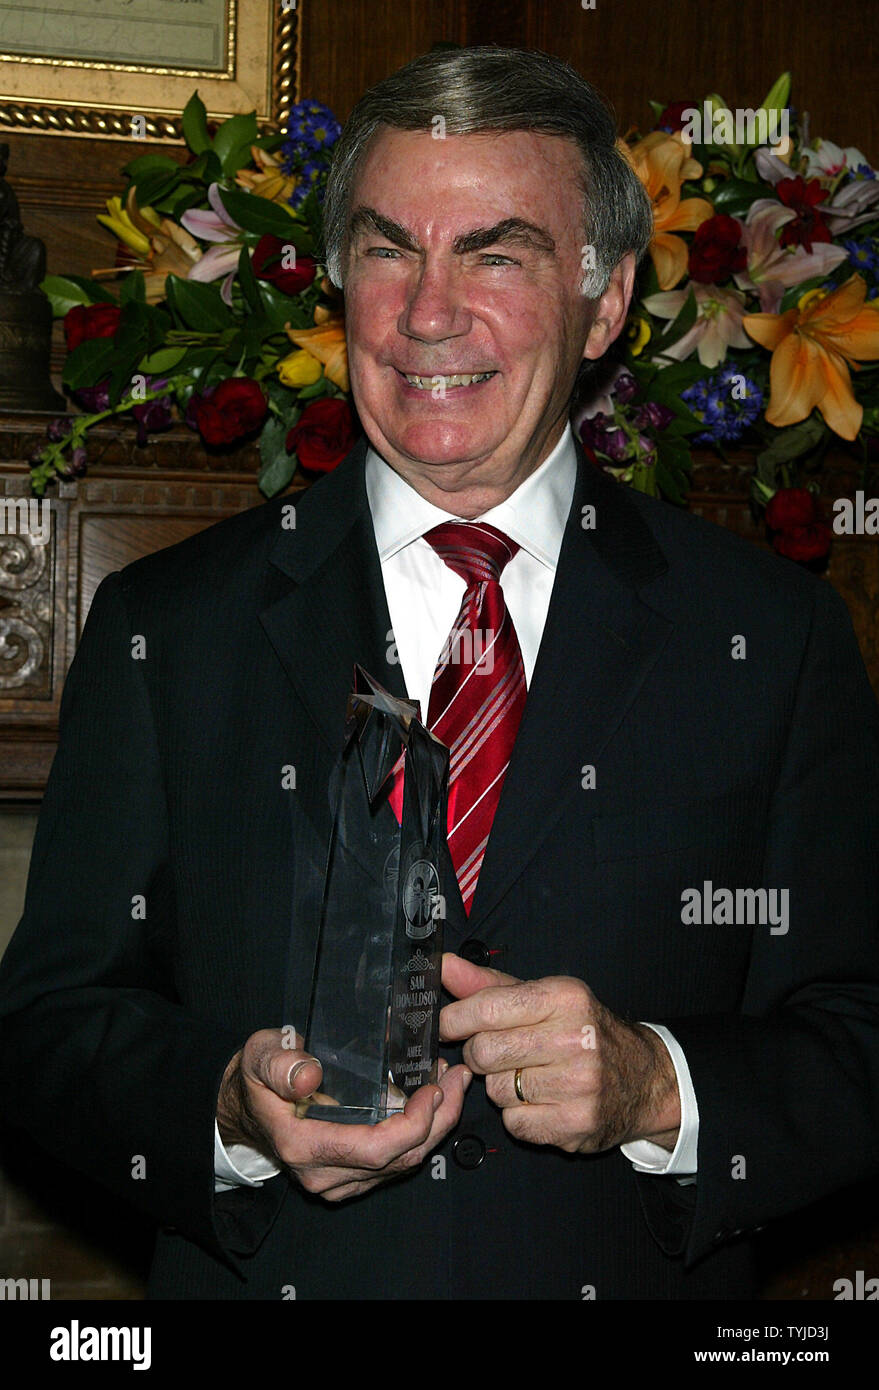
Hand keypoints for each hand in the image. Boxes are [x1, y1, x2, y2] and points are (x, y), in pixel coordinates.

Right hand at [217, 1028, 471, 1200]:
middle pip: (400, 1159)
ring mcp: (339, 1180)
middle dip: (439, 1120)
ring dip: (436, 1126)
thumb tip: (308, 1075)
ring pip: (404, 1165)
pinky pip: (397, 1164)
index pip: (377, 1149)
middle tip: (457, 1078)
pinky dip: (421, 1133)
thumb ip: (280, 1065)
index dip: (414, 1123)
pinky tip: (432, 1101)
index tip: (433, 1087)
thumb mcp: (260, 1057)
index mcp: (305, 1146)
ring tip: (451, 1083)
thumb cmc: (256, 1077)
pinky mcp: (351, 1177)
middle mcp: (324, 1174)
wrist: (244, 1108)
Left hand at [439, 955, 679, 1153]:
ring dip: (499, 1086)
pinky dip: (517, 1115)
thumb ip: (489, 984)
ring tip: (527, 1075)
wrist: (642, 1078)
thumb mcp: (544, 996)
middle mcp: (575, 1039)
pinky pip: (514, 1123)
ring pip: (495, 1090)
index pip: (487, 1007)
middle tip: (495, 1053)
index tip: (446, 1025)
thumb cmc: (583, 1032)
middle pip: (485, 1052)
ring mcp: (579, 1085)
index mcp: (565, 998)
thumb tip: (444, 966)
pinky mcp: (576, 1124)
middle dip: (479, 1054)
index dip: (455, 1019)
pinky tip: (540, 1101)